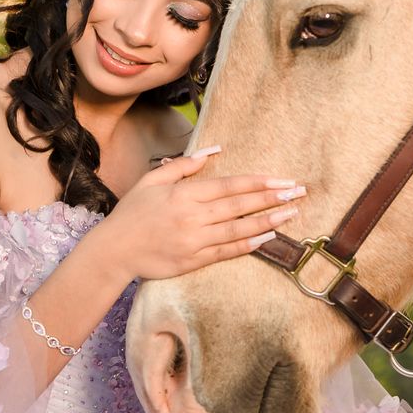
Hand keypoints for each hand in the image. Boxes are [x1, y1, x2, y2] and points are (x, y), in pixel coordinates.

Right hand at [96, 148, 306, 281]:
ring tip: (291, 214)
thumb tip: (213, 150)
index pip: (229, 186)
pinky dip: (248, 245)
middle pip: (239, 206)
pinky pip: (226, 252)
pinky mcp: (193, 261)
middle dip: (272, 198)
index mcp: (184, 194)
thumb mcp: (152, 180)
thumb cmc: (132, 212)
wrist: (114, 251)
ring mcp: (194, 241)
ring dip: (267, 221)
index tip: (282, 179)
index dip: (258, 182)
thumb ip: (184, 165)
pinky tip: (268, 238)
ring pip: (238, 230)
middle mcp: (192, 217)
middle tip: (298, 192)